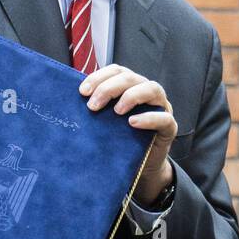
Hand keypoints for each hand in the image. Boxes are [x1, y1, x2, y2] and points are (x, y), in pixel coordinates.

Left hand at [79, 64, 175, 203]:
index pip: (117, 71)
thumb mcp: (105, 122)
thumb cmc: (121, 140)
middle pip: (131, 77)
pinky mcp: (170, 127)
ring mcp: (162, 108)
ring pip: (153, 89)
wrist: (141, 168)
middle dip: (109, 88)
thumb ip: (97, 108)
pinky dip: (149, 118)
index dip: (99, 76)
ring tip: (116, 112)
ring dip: (132, 96)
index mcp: (131, 86)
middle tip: (93, 106)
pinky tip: (132, 123)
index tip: (82, 91)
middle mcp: (147, 92)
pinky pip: (164, 118)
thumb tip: (69, 100)